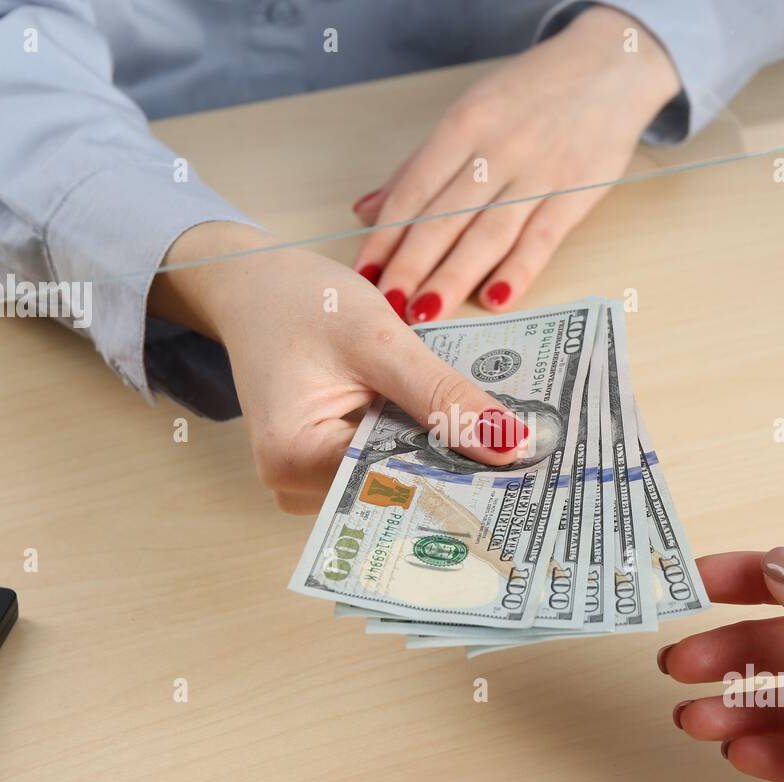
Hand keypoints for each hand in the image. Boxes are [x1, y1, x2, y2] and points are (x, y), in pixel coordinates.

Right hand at [149, 223, 526, 512]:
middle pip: (395, 493)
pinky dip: (418, 449)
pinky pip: (383, 468)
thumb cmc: (302, 302)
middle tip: (527, 457)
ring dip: (441, 462)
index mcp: (293, 458)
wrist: (256, 285)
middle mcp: (292, 485)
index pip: (395, 486)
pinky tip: (456, 434)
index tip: (525, 475)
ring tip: (497, 442)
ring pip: (393, 484)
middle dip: (458, 473)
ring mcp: (305, 482)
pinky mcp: (323, 467)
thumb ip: (443, 396)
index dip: (462, 480)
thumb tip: (511, 446)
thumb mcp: (380, 340)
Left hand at [352, 6, 679, 322]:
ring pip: (487, 233)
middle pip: (444, 217)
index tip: (364, 275)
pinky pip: (542, 237)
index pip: (413, 191)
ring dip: (453, 276)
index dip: (385, 237)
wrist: (612, 63)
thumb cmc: (533, 92)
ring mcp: (539, 172)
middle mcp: (497, 149)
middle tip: (386, 306)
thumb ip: (420, 166)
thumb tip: (366, 211)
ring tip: (425, 313)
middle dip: (410, 266)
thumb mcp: (470, 112)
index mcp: (463, 125)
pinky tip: (495, 300)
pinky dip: (518, 270)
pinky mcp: (578, 191)